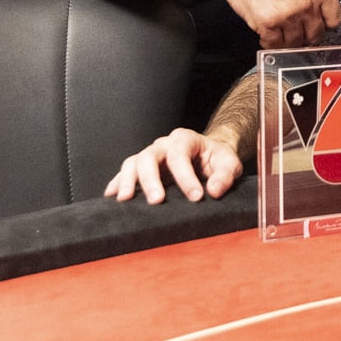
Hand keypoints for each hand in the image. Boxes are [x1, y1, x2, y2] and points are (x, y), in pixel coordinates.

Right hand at [104, 128, 242, 204]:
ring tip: (125, 199)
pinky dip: (117, 183)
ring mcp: (150, 155)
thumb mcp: (230, 163)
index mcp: (184, 139)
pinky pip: (125, 172)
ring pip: (133, 163)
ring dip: (127, 181)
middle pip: (149, 156)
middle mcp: (163, 145)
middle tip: (157, 201)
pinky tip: (111, 197)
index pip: (180, 155)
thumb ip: (225, 175)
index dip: (186, 177)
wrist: (209, 155)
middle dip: (151, 179)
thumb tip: (214, 191)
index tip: (196, 197)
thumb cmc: (217, 159)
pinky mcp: (142, 168)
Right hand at [218, 0, 340, 48]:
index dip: (326, 26)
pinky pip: (275, 45)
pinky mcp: (269, 24)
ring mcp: (289, 15)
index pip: (335, 19)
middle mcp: (307, 3)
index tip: (320, 27)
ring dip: (286, 41)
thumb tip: (320, 11)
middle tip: (294, 30)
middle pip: (316, 35)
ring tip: (278, 29)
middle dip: (305, 36)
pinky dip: (269, 43)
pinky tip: (266, 33)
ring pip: (295, 44)